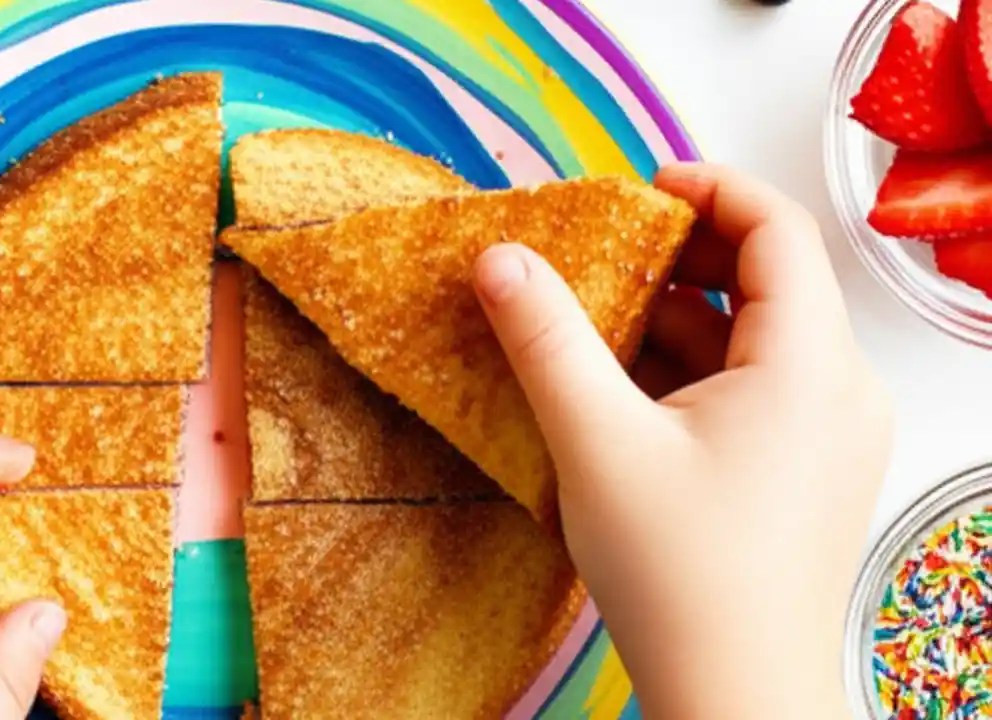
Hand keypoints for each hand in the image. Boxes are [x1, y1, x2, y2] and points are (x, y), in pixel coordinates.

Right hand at [474, 163, 891, 718]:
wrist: (736, 699)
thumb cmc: (683, 579)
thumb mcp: (597, 443)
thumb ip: (546, 340)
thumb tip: (500, 258)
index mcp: (809, 365)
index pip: (778, 228)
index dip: (711, 186)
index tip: (641, 185)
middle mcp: (839, 390)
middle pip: (771, 278)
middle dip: (685, 253)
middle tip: (608, 248)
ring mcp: (829, 435)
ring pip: (757, 338)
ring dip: (681, 316)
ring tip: (600, 319)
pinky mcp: (806, 470)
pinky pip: (756, 387)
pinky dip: (694, 371)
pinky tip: (626, 389)